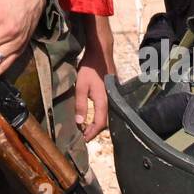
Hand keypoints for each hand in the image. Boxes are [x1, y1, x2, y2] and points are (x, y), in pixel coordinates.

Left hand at [74, 13, 115, 139]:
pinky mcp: (113, 92)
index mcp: (104, 102)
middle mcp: (111, 101)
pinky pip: (108, 108)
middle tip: (85, 135)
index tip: (83, 139)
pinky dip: (101, 115)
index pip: (99, 124)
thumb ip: (81, 105)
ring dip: (98, 123)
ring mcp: (114, 97)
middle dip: (95, 130)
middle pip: (105, 122)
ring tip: (88, 128)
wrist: (101, 54)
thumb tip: (79, 123)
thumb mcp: (81, 86)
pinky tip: (94, 115)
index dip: (91, 133)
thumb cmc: (90, 69)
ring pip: (108, 116)